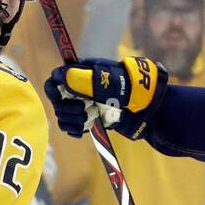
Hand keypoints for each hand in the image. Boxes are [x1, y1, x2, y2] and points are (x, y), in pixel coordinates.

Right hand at [45, 56, 168, 138]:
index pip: (55, 81)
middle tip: (85, 109)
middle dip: (67, 108)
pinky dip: (75, 130)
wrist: (149, 109)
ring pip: (63, 116)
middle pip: (57, 101)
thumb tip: (58, 76)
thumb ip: (80, 78)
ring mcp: (86, 106)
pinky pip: (71, 128)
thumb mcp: (105, 81)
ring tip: (90, 119)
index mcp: (82, 75)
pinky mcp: (91, 121)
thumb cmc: (130, 90)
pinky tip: (84, 130)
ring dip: (72, 120)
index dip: (55, 90)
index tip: (62, 97)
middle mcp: (81, 90)